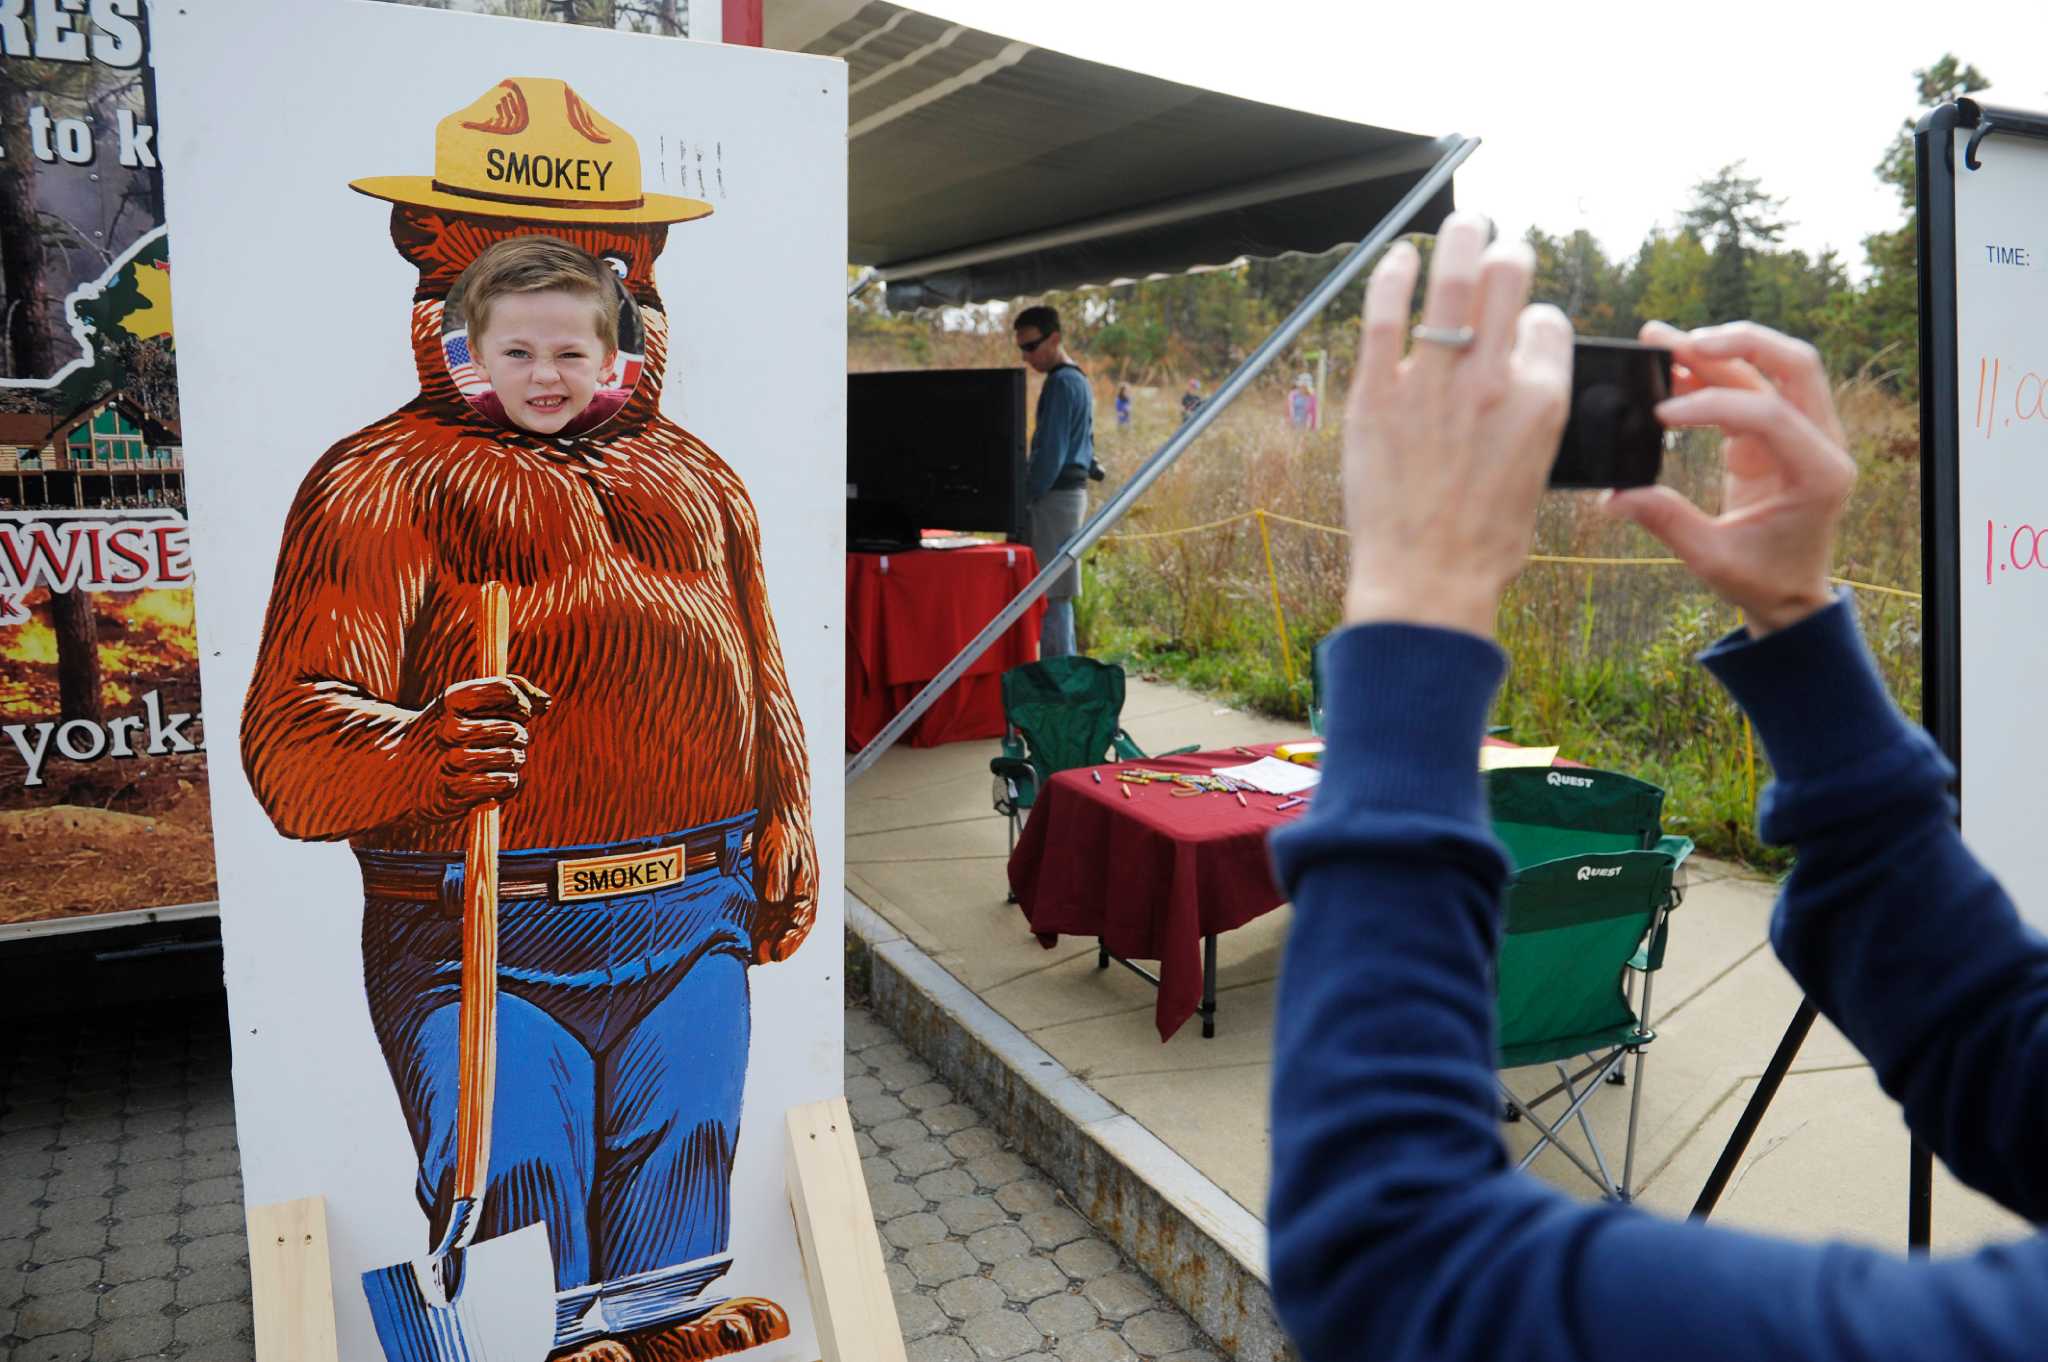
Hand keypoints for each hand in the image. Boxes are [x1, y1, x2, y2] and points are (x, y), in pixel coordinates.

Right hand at [405, 674, 550, 822]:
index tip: (519, 710)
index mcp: (453, 699)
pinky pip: (504, 783)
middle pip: (511, 728)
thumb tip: (545, 701)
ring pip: (511, 757)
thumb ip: (512, 693)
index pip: (505, 690)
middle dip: (517, 734)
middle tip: (508, 738)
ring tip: (503, 758)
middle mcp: (449, 728)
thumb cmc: (452, 734)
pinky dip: (506, 782)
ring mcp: (451, 762)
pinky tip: (495, 778)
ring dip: (514, 759)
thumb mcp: (472, 704)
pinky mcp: (455, 792)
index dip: (520, 702)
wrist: (404, 773)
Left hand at [749, 803, 817, 964]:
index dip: (790, 940)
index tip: (777, 955)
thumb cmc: (783, 829)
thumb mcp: (779, 852)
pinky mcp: (774, 887)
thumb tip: (774, 901)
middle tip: (761, 960)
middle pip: (792, 928)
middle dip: (779, 946)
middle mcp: (800, 894)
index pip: (802, 921)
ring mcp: (787, 891)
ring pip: (781, 924)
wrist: (781, 809)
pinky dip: (762, 928)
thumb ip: (777, 877)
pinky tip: (748, 937)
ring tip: (752, 956)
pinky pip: (770, 913)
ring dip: (769, 940)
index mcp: (808, 887)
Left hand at [1342, 213, 1572, 638]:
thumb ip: (1530, 417)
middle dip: (1507, 253)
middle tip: (1498, 243)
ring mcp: (1432, 383)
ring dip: (1460, 239)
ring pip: (1451, 283)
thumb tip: (1524, 383)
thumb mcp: (1535, 475)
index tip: (1519, 324)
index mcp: (1542, 401)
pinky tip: (1398, 257)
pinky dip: (1392, 276)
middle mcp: (1492, 381)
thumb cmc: (1482, 544)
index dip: (1534, 316)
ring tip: (1464, 221)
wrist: (1425, 582)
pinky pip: (1384, 317)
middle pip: (1508, 282)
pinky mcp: (1377, 395)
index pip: (1547, 323)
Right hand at [1602, 321, 1852, 635]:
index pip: (1770, 414)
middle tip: (1680, 342)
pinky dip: (1711, 374)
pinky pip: (1749, 387)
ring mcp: (1804, 431)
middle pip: (1794, 363)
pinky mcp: (1779, 431)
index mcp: (1820, 474)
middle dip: (1738, 344)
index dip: (1712, 406)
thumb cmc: (1761, 578)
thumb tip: (1613, 497)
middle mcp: (1822, 442)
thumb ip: (1667, 521)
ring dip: (1718, 350)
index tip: (1660, 416)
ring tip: (1659, 340)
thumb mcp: (1712, 559)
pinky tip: (1671, 368)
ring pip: (1772, 365)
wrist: (1791, 592)